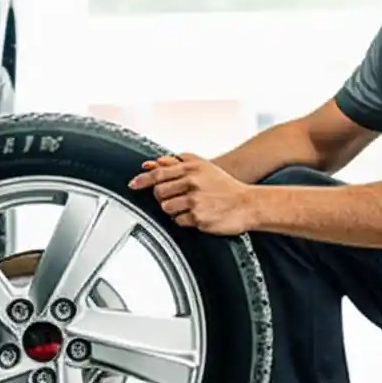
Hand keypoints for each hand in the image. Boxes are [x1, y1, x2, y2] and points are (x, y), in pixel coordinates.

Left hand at [128, 153, 254, 234]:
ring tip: (188, 207)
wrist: (248, 204)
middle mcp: (193, 183)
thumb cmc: (225, 187)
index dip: (143, 179)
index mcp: (193, 168)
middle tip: (174, 198)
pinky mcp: (198, 218)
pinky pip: (178, 221)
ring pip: (166, 207)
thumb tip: (155, 162)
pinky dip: (184, 220)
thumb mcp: (204, 167)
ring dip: (173, 209)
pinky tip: (196, 215)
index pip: (160, 173)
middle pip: (159, 192)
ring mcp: (195, 201)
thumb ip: (179, 162)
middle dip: (162, 197)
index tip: (133, 184)